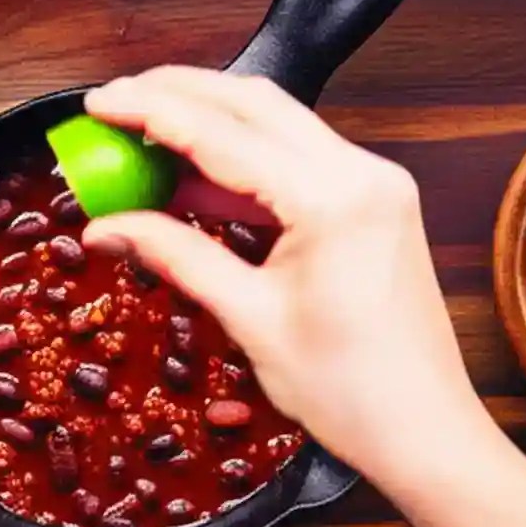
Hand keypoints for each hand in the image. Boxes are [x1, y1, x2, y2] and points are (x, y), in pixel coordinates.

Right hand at [82, 66, 477, 470]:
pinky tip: (192, 178)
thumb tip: (109, 226)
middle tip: (115, 103)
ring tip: (143, 137)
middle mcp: (362, 174)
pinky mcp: (372, 205)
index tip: (99, 104)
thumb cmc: (352, 391)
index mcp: (333, 199)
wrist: (426, 432)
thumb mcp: (250, 318)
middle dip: (178, 93)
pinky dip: (242, 163)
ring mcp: (373, 185)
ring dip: (209, 123)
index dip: (150, 111)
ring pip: (276, 125)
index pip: (222, 132)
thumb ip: (176, 256)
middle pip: (253, 103)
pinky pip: (297, 163)